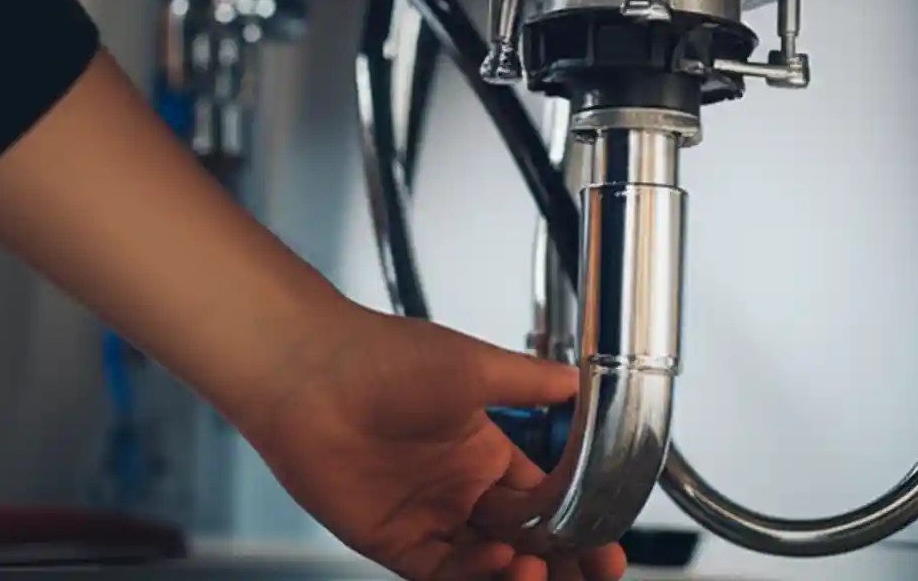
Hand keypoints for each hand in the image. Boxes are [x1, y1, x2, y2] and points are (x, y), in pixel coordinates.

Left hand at [238, 302, 626, 579]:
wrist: (310, 371)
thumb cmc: (384, 357)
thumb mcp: (477, 367)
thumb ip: (533, 382)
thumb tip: (583, 380)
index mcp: (486, 451)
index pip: (545, 501)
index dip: (578, 523)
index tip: (608, 539)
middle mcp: (460, 489)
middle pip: (525, 542)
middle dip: (563, 560)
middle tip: (596, 570)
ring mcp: (428, 517)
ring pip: (489, 566)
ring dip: (523, 573)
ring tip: (543, 570)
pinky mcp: (392, 541)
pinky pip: (444, 572)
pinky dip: (476, 575)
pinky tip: (503, 561)